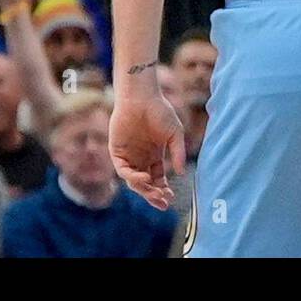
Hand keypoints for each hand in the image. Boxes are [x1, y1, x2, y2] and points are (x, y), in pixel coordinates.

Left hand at [110, 93, 185, 210]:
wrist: (141, 97)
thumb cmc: (160, 111)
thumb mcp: (175, 133)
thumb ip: (178, 152)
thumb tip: (182, 172)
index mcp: (154, 156)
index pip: (157, 179)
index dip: (163, 190)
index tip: (171, 198)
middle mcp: (141, 158)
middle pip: (146, 184)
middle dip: (154, 195)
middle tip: (163, 202)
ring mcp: (129, 156)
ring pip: (134, 181)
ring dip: (144, 189)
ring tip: (155, 193)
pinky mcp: (117, 152)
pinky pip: (123, 170)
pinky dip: (133, 176)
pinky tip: (144, 177)